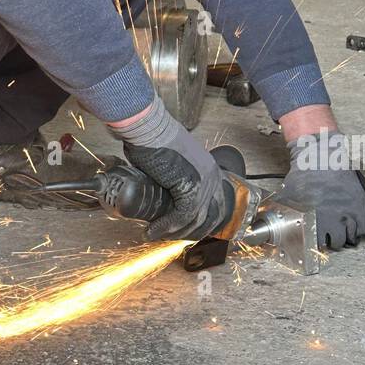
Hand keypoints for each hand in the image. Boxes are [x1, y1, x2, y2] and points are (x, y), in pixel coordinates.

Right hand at [112, 95, 227, 240]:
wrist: (149, 128)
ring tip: (158, 234)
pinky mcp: (191, 187)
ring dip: (177, 232)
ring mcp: (204, 182)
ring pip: (197, 220)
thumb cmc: (154, 138)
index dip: (202, 223)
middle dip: (192, 232)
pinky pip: (183, 216)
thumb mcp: (173, 162)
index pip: (216, 205)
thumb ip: (175, 177)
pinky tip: (154, 229)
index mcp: (211, 169)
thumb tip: (165, 193)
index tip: (185, 231)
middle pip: (211, 216)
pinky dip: (167, 226)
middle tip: (172, 237)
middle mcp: (213, 176)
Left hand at [281, 131, 364, 249]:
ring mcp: (350, 212)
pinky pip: (363, 226)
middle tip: (330, 235)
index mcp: (316, 218)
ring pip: (352, 237)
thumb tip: (274, 218)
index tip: (318, 238)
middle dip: (333, 240)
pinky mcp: (360, 205)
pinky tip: (351, 223)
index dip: (318, 241)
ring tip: (341, 230)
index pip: (319, 242)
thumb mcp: (289, 194)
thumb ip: (286, 210)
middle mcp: (335, 218)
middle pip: (338, 243)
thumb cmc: (305, 172)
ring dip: (347, 236)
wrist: (321, 155)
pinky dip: (358, 228)